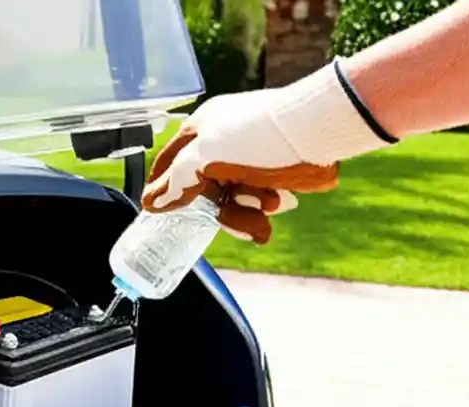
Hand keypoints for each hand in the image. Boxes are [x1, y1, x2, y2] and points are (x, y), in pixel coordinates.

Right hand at [141, 61, 392, 243]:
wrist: (318, 131)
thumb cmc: (259, 134)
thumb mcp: (207, 157)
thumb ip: (177, 182)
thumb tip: (150, 204)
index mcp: (201, 129)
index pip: (169, 162)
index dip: (162, 187)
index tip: (157, 212)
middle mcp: (221, 144)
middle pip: (202, 190)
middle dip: (217, 208)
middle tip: (230, 215)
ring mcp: (247, 160)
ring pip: (230, 201)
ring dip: (243, 213)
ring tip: (265, 209)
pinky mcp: (271, 174)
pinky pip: (254, 203)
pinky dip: (261, 212)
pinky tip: (272, 208)